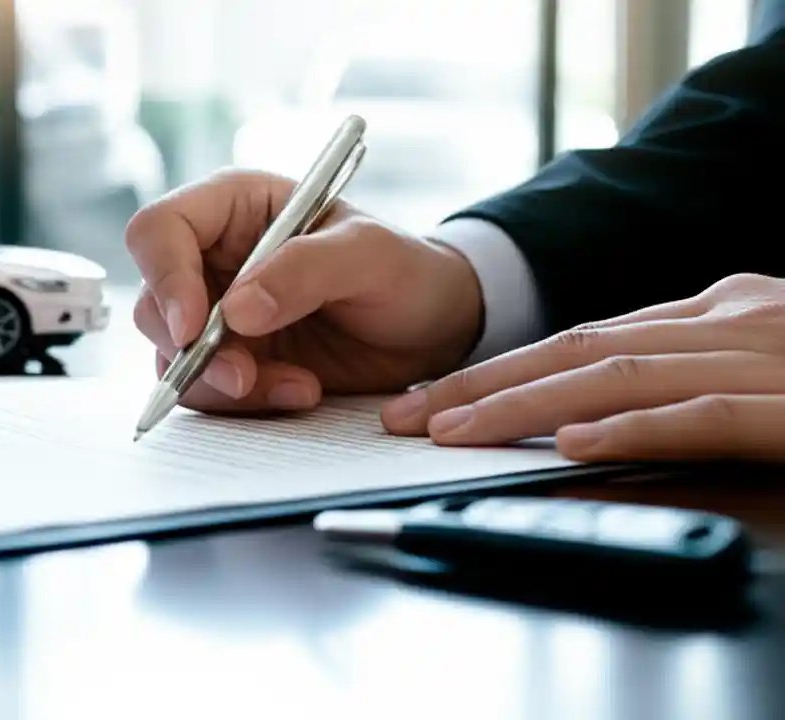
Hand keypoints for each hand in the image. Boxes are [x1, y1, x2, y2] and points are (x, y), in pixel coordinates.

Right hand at [125, 169, 483, 411]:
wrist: (432, 329)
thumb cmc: (405, 272)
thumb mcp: (369, 255)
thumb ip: (305, 270)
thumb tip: (238, 309)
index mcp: (235, 207)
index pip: (160, 229)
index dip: (165, 276)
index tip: (194, 327)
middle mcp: (214, 258)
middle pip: (154, 301)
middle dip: (191, 348)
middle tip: (244, 376)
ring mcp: (219, 314)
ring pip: (173, 356)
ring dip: (225, 385)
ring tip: (298, 385)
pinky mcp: (233, 361)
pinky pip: (207, 391)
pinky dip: (247, 404)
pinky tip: (301, 390)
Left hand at [381, 273, 784, 461]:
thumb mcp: (765, 360)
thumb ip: (688, 372)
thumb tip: (592, 409)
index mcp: (715, 310)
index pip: (585, 337)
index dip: (499, 371)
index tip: (429, 399)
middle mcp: (727, 321)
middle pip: (580, 349)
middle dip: (481, 384)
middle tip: (404, 417)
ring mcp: (762, 358)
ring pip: (619, 374)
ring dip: (524, 405)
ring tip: (451, 432)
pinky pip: (701, 416)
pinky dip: (629, 429)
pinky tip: (569, 445)